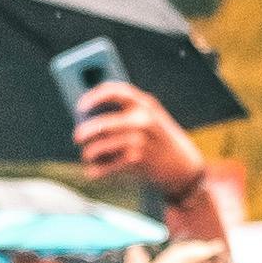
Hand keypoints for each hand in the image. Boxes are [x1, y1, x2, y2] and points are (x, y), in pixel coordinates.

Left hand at [69, 79, 207, 203]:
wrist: (184, 166)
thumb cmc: (160, 141)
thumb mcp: (151, 119)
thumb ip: (126, 114)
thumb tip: (88, 117)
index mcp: (145, 103)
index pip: (114, 91)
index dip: (93, 97)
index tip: (79, 106)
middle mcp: (142, 119)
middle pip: (102, 123)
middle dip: (85, 131)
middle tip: (77, 137)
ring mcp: (140, 140)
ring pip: (101, 146)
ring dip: (90, 153)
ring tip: (87, 155)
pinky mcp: (138, 160)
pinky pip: (107, 165)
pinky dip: (97, 170)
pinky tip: (93, 171)